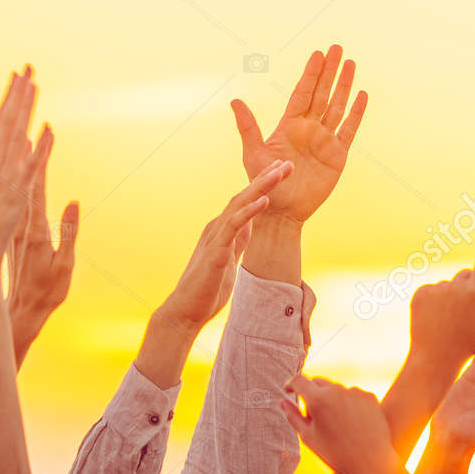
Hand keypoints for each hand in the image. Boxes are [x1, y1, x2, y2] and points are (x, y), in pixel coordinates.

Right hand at [0, 67, 45, 269]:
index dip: (10, 100)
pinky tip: (49, 130)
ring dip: (25, 110)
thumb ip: (3, 166)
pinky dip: (39, 149)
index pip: (0, 125)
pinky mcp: (15, 196)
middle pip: (6, 122)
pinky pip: (29, 168)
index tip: (18, 76)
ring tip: (35, 84)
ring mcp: (3, 179)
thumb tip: (16, 143)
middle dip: (17, 93)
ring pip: (15, 136)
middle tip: (28, 66)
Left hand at [6, 132, 78, 348]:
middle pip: (21, 171)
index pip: (35, 184)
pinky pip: (17, 188)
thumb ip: (68, 233)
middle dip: (25, 137)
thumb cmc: (47, 292)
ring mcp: (17, 220)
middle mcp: (20, 218)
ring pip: (16, 176)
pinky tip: (19, 152)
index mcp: (32, 226)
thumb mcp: (65, 266)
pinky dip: (19, 167)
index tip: (44, 129)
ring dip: (20, 146)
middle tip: (29, 112)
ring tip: (24, 119)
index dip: (38, 156)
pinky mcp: (17, 224)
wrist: (21, 308)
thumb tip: (73, 201)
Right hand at [157, 160, 291, 332]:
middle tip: (287, 163)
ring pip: (239, 204)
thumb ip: (238, 241)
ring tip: (279, 172)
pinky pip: (235, 226)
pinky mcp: (216, 251)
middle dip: (266, 178)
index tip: (280, 171)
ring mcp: (216, 237)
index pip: (245, 201)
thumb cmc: (208, 288)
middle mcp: (217, 227)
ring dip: (261, 187)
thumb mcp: (229, 259)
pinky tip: (264, 201)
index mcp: (222, 230)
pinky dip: (250, 212)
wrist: (187, 310)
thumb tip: (250, 226)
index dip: (263, 185)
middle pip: (244, 196)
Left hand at [230, 45, 367, 224]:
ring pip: (337, 106)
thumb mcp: (253, 154)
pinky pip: (349, 129)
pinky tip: (361, 95)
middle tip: (338, 48)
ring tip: (351, 64)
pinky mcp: (338, 155)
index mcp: (289, 125)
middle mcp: (308, 129)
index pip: (302, 93)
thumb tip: (234, 100)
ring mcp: (324, 140)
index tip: (318, 53)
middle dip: (330, 71)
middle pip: (322, 93)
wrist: (283, 211)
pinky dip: (356, 112)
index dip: (311, 73)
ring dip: (344, 85)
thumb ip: (248, 127)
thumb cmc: (265, 184)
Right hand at [281, 373, 399, 473]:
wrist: (369, 463)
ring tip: (335, 423)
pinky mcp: (369, 397)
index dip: (291, 384)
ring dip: (331, 399)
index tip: (289, 390)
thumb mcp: (308, 436)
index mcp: (317, 399)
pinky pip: (353, 395)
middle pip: (318, 382)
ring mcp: (355, 392)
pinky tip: (350, 422)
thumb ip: (293, 416)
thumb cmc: (334, 453)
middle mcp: (336, 390)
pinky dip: (349, 404)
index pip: (299, 380)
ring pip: (336, 389)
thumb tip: (282, 402)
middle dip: (311, 393)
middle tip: (312, 413)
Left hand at [409, 258, 474, 370]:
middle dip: (471, 286)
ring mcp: (435, 288)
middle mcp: (453, 285)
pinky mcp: (420, 293)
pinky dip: (437, 300)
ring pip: (450, 283)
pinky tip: (438, 318)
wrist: (434, 357)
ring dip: (453, 295)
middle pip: (467, 273)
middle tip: (469, 309)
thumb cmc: (469, 342)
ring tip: (452, 320)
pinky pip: (434, 289)